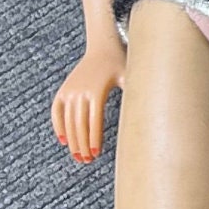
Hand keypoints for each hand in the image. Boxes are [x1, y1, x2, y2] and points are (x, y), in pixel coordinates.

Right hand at [52, 40, 125, 163]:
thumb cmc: (120, 65)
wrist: (102, 47)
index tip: (96, 153)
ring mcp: (70, 90)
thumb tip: (152, 112)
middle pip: (79, 123)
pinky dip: (58, 126)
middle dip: (82, 144)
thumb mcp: (130, 78)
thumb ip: (136, 93)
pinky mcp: (63, 90)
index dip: (94, 138)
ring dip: (72, 140)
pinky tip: (64, 141)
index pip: (93, 120)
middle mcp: (80, 90)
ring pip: (67, 120)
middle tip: (87, 161)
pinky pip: (56, 111)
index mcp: (97, 90)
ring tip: (79, 156)